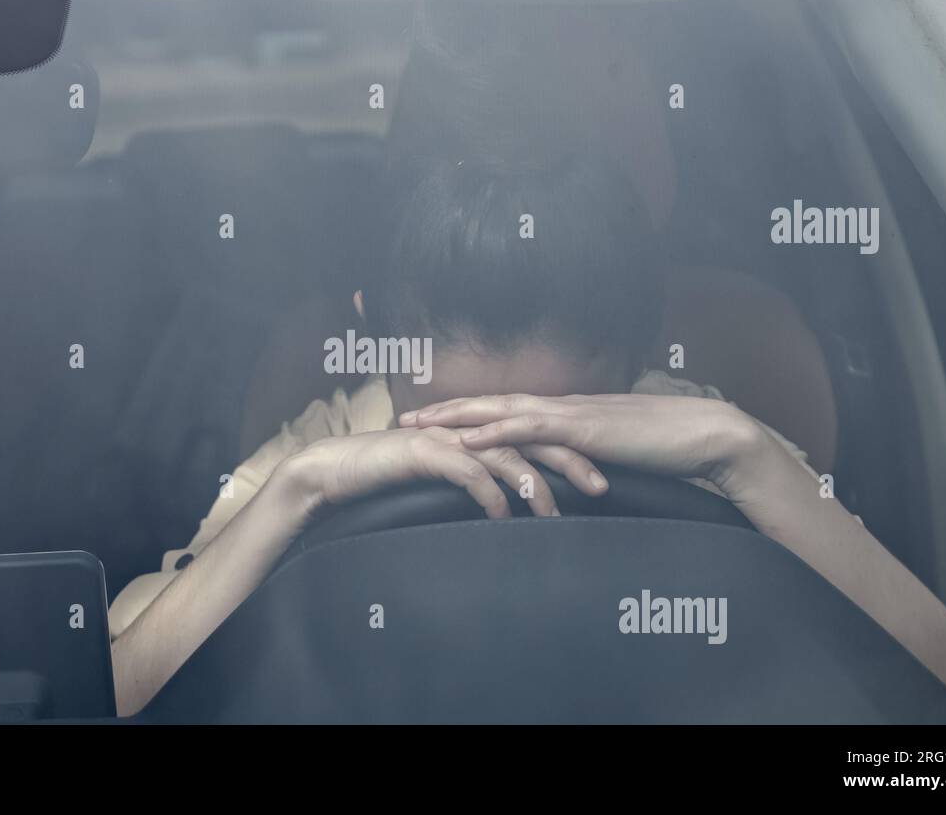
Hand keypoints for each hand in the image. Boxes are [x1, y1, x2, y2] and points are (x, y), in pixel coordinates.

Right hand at [278, 426, 607, 519]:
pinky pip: (468, 473)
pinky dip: (490, 495)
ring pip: (506, 456)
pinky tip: (503, 518)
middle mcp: (469, 429)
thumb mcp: (444, 475)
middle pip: (532, 439)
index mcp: (479, 431)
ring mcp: (449, 438)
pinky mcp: (426, 453)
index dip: (572, 453)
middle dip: (571, 462)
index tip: (605, 476)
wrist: (339, 469)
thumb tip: (511, 500)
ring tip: (555, 514)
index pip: (536, 437)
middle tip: (603, 488)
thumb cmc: (392, 476)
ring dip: (534, 486)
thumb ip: (478, 477)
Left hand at [401, 393, 774, 498]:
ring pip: (501, 411)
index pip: (507, 411)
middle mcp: (561, 406)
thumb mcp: (613, 455)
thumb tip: (568, 476)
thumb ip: (586, 460)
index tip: (432, 423)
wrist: (703, 434)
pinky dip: (495, 431)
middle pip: (491, 405)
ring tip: (421, 427)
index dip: (468, 415)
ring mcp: (569, 414)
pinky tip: (468, 438)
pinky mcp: (582, 429)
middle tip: (404, 422)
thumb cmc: (664, 448)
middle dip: (446, 412)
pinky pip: (531, 428)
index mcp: (566, 413)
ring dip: (457, 418)